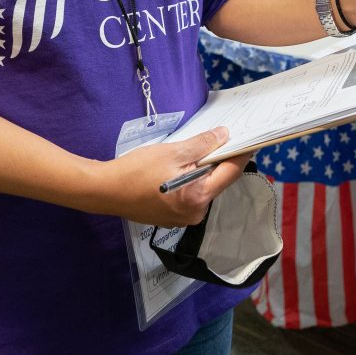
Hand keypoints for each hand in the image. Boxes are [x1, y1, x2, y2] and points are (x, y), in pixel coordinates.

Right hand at [98, 127, 253, 227]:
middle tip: (215, 141)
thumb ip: (202, 144)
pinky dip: (189, 182)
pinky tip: (176, 171)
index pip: (230, 173)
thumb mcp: (173, 151)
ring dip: (201, 172)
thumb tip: (224, 135)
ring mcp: (184, 219)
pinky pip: (190, 197)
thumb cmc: (137, 170)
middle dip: (217, 162)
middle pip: (217, 182)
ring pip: (203, 189)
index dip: (241, 154)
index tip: (250, 140)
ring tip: (188, 155)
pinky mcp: (172, 219)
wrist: (105, 191)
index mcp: (199, 197)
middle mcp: (196, 213)